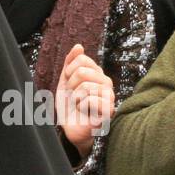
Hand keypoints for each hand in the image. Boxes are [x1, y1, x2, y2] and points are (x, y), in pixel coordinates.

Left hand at [56, 43, 113, 159]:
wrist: (72, 128)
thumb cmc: (70, 106)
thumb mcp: (65, 81)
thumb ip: (70, 62)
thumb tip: (79, 46)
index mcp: (97, 74)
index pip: (82, 59)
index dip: (69, 73)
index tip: (70, 85)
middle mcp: (106, 82)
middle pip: (82, 72)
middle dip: (71, 87)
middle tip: (74, 98)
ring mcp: (109, 96)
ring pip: (85, 86)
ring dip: (75, 98)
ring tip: (79, 106)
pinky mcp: (109, 110)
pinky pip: (90, 99)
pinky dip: (81, 107)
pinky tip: (85, 112)